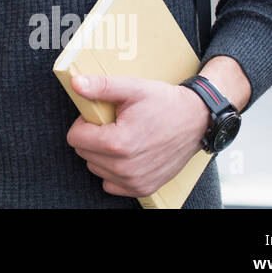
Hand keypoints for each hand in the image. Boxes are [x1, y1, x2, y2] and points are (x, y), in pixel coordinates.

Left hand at [65, 74, 211, 198]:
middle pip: (83, 153)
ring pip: (95, 168)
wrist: (196, 120)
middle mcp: (125, 168)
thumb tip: (76, 84)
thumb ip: (101, 86)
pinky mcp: (144, 188)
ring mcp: (135, 181)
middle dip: (92, 137)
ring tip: (123, 137)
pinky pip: (111, 184)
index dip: (84, 123)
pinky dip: (113, 170)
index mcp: (118, 143)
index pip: (75, 138)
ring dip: (101, 154)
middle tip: (114, 125)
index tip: (100, 116)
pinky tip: (127, 154)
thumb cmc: (164, 103)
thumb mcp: (132, 87)